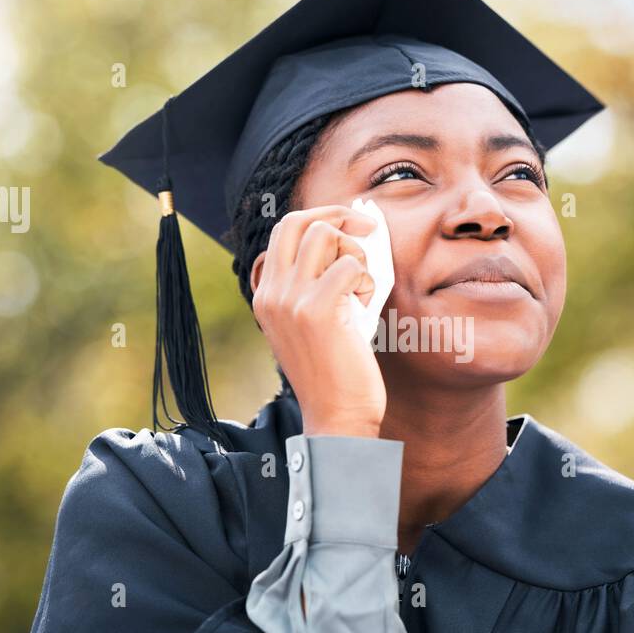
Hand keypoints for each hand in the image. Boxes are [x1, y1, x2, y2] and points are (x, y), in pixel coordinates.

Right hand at [251, 204, 385, 438]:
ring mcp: (290, 300)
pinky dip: (367, 280)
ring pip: (324, 235)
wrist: (337, 417)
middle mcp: (271, 294)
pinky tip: (365, 307)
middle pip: (297, 221)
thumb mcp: (312, 322)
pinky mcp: (317, 309)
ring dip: (355, 253)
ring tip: (362, 288)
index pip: (283, 231)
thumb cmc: (335, 372)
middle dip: (337, 215)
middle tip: (368, 228)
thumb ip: (315, 284)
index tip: (349, 225)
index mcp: (265, 296)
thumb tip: (345, 235)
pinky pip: (350, 265)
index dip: (319, 218)